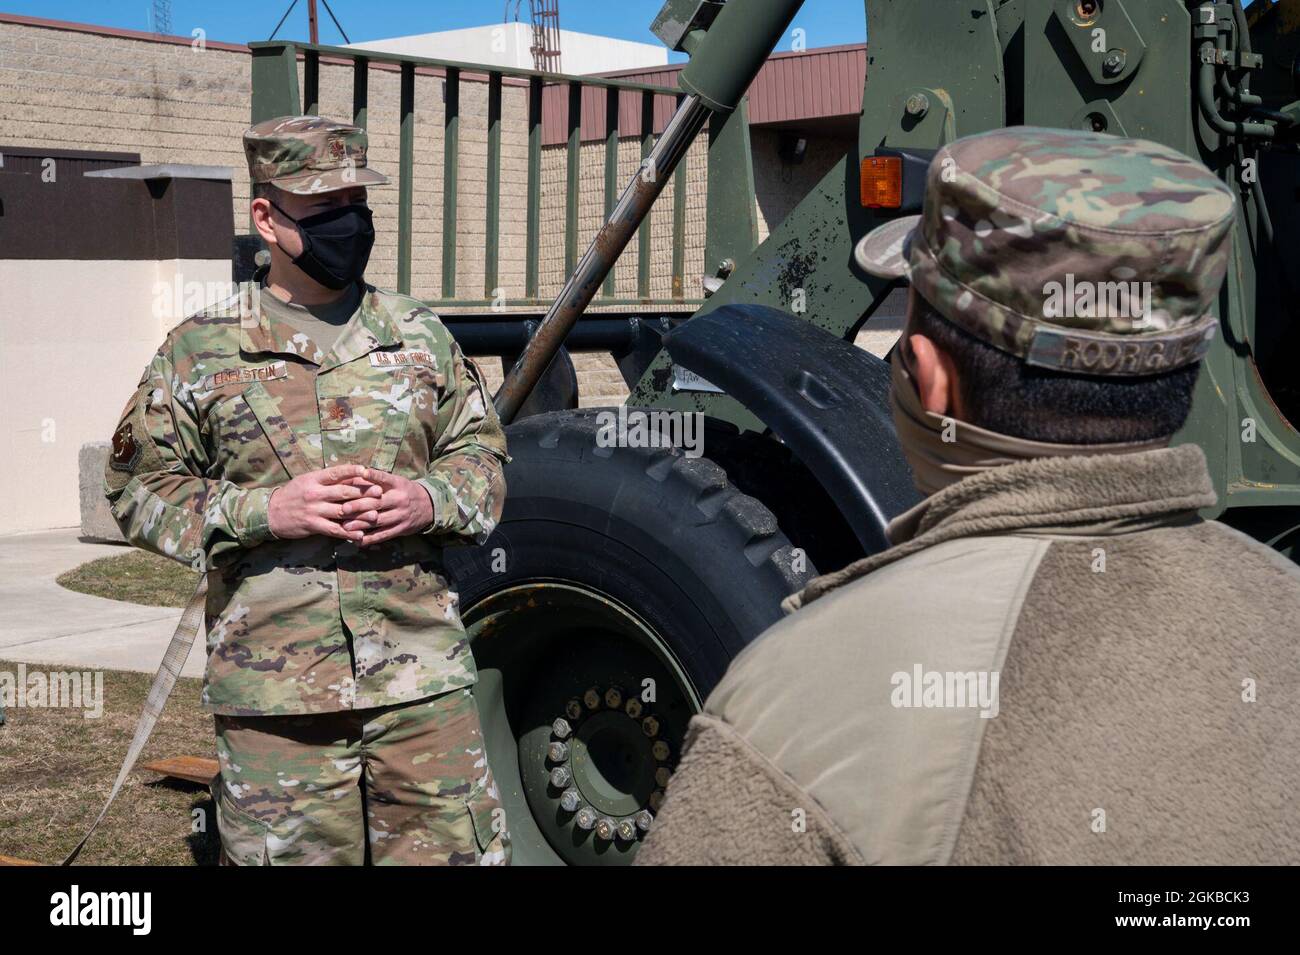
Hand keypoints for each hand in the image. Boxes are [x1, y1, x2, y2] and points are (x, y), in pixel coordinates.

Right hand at [268, 464, 382, 541]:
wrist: (272, 512)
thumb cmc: (294, 494)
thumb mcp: (307, 481)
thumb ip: (327, 479)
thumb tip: (352, 473)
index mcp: (314, 479)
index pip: (336, 473)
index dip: (352, 471)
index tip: (367, 470)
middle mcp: (315, 493)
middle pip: (344, 492)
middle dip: (364, 493)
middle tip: (380, 493)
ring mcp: (314, 510)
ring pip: (342, 511)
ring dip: (361, 514)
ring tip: (376, 515)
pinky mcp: (313, 525)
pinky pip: (334, 530)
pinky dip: (348, 533)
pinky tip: (360, 535)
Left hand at [347, 469, 433, 546]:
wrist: (429, 505)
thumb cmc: (405, 491)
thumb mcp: (396, 482)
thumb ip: (378, 480)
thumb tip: (355, 475)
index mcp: (398, 485)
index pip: (385, 478)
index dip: (373, 476)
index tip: (362, 473)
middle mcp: (400, 499)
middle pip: (378, 502)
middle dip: (359, 506)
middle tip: (343, 509)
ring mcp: (401, 515)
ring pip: (379, 520)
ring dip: (361, 524)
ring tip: (345, 527)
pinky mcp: (401, 529)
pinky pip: (384, 535)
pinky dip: (370, 539)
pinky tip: (358, 540)